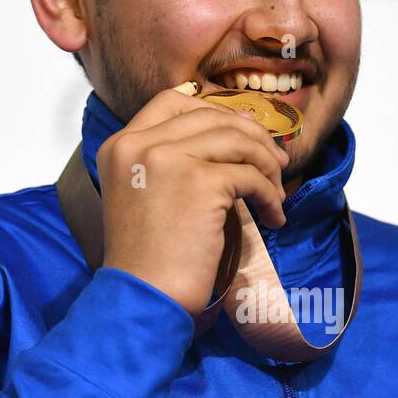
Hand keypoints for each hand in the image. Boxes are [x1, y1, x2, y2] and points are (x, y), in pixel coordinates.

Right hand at [96, 83, 289, 317]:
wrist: (143, 297)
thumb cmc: (148, 260)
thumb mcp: (144, 196)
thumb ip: (170, 163)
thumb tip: (233, 138)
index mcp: (120, 145)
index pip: (171, 100)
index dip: (214, 110)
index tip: (242, 131)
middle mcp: (139, 144)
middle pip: (211, 115)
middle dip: (252, 135)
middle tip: (276, 162)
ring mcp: (168, 159)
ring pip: (237, 140)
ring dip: (266, 166)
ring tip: (276, 195)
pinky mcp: (200, 183)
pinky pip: (251, 177)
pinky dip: (270, 197)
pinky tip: (273, 218)